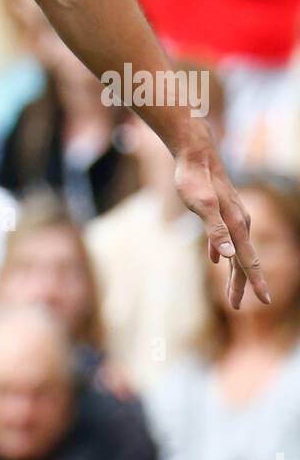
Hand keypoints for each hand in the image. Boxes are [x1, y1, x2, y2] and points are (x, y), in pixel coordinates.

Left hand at [174, 129, 270, 308]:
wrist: (194, 152)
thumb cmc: (195, 178)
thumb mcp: (201, 206)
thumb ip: (214, 231)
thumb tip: (227, 256)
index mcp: (236, 224)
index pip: (247, 260)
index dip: (255, 282)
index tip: (265, 301)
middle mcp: (239, 221)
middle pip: (242, 259)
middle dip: (241, 284)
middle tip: (236, 307)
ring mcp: (231, 215)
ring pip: (234, 249)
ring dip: (232, 272)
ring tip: (230, 293)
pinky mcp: (221, 209)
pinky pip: (224, 237)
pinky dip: (221, 252)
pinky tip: (214, 258)